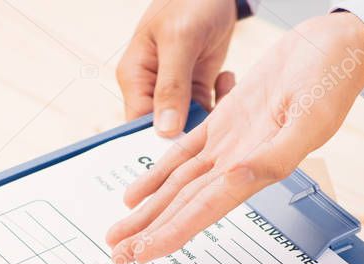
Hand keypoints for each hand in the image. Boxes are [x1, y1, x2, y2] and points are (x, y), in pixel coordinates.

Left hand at [107, 12, 363, 262]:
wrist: (336, 47)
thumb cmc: (331, 80)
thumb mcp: (309, 119)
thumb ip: (275, 156)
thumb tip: (240, 179)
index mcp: (258, 170)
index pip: (204, 210)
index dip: (172, 234)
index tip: (143, 254)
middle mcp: (238, 166)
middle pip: (183, 206)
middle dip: (150, 233)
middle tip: (119, 256)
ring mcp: (228, 146)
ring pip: (177, 186)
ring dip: (147, 211)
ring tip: (119, 235)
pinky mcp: (223, 125)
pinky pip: (182, 156)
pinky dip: (157, 175)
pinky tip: (136, 194)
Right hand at [117, 0, 237, 135]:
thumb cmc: (189, 0)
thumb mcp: (180, 40)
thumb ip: (171, 86)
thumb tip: (165, 131)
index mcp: (135, 78)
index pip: (138, 125)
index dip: (159, 142)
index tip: (186, 148)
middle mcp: (151, 89)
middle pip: (165, 130)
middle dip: (190, 131)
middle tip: (217, 125)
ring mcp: (174, 90)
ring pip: (190, 124)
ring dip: (211, 116)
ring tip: (226, 91)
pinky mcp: (196, 86)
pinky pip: (207, 110)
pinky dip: (221, 102)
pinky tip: (228, 78)